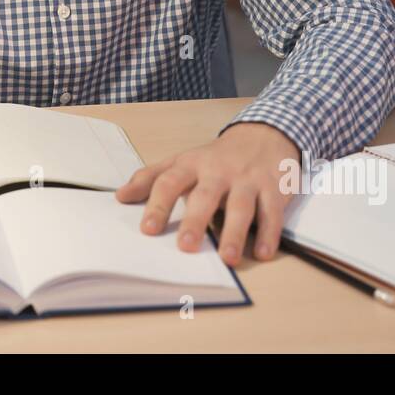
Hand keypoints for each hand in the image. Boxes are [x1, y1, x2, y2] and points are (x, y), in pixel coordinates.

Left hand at [115, 122, 299, 266]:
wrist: (263, 136)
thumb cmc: (216, 157)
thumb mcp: (182, 161)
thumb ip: (151, 178)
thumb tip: (120, 196)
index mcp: (192, 165)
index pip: (171, 182)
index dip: (159, 205)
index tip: (148, 229)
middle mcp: (219, 172)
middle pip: (206, 195)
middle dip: (196, 220)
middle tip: (186, 246)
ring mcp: (248, 180)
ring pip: (242, 206)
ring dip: (235, 232)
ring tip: (228, 258)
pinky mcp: (274, 189)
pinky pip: (272, 212)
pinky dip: (269, 233)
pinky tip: (263, 254)